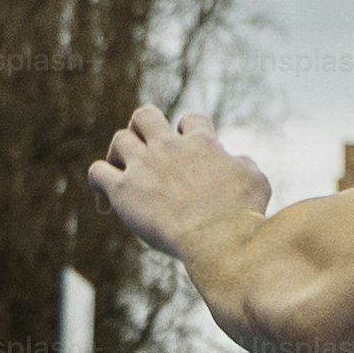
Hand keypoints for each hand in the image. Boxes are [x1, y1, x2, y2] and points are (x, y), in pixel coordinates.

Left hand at [89, 105, 270, 259]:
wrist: (218, 237)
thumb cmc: (242, 212)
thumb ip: (241, 163)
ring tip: (126, 175)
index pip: (190, 119)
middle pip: (144, 115)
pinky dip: (100, 181)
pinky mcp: (123, 190)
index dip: (188, 132)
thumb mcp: (255, 179)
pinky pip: (97, 172)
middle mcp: (169, 147)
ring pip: (119, 139)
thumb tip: (234, 160)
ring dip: (120, 154)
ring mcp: (144, 166)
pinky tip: (107, 199)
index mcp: (202, 142)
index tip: (189, 150)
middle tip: (148, 152)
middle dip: (144, 129)